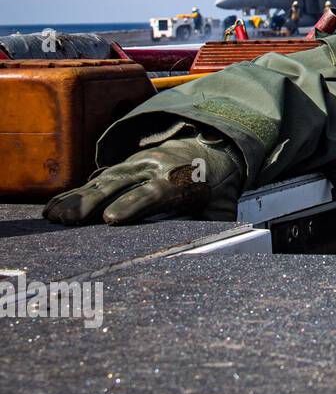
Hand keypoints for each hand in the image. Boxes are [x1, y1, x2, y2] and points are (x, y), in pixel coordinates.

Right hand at [44, 127, 243, 225]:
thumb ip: (216, 224)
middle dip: (93, 202)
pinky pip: (96, 180)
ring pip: (103, 181)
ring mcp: (136, 164)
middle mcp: (155, 167)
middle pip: (120, 185)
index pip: (154, 192)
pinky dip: (74, 193)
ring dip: (76, 199)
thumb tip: (212, 246)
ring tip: (53, 217)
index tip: (110, 220)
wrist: (212, 147)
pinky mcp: (123, 166)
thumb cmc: (217, 186)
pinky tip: (53, 208)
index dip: (133, 205)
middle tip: (69, 221)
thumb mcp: (224, 205)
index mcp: (180, 179)